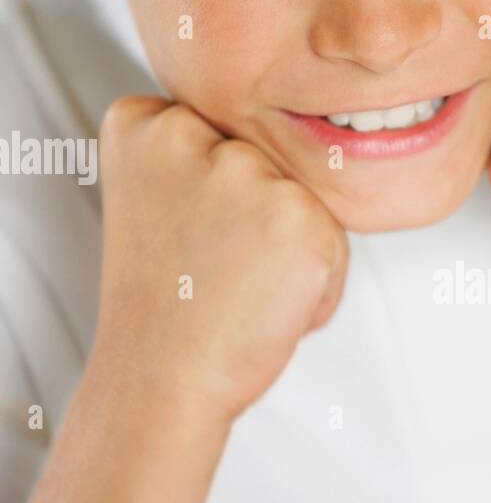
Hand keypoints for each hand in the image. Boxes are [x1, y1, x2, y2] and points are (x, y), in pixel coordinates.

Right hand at [93, 96, 348, 422]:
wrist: (161, 379)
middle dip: (255, 218)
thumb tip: (285, 136)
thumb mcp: (156, 200)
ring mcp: (250, 173)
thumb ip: (200, 156)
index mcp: (143, 122)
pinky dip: (318, 287)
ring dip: (289, 250)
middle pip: (265, 162)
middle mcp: (192, 133)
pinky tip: (266, 306)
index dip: (213, 196)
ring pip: (304, 201)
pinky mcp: (303, 217)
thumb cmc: (166, 303)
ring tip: (237, 288)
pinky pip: (335, 245)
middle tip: (209, 268)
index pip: (218, 133)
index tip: (180, 236)